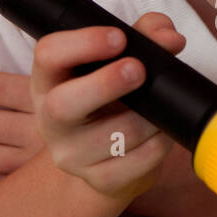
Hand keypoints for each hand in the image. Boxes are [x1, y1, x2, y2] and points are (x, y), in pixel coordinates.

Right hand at [30, 13, 185, 202]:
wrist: (112, 157)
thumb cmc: (115, 98)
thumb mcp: (121, 61)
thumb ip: (145, 38)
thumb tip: (169, 38)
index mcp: (50, 80)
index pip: (47, 55)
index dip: (82, 43)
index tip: (118, 37)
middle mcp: (51, 118)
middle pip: (64, 104)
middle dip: (105, 84)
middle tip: (138, 70)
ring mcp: (71, 154)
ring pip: (115, 135)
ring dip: (148, 117)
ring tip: (161, 108)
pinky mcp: (99, 180)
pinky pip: (137, 162)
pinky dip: (159, 144)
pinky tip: (162, 133)